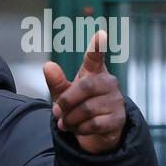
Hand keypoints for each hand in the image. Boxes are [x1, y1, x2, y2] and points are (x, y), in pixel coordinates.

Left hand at [42, 29, 127, 153]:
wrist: (95, 132)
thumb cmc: (79, 106)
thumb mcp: (64, 94)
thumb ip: (56, 82)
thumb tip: (48, 66)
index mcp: (94, 72)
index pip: (95, 57)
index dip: (97, 46)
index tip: (101, 33)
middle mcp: (108, 83)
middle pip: (85, 87)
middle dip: (66, 102)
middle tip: (56, 112)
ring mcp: (116, 100)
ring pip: (87, 109)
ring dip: (70, 119)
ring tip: (66, 123)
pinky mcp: (118, 119)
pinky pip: (93, 124)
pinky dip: (80, 130)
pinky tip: (78, 129)